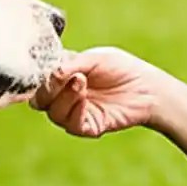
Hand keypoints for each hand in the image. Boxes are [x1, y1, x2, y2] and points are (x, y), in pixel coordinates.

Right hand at [30, 47, 165, 137]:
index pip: (39, 82)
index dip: (41, 76)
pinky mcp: (90, 127)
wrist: (147, 87)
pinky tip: (83, 99)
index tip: (52, 68)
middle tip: (64, 77)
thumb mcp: (96, 58)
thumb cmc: (122, 68)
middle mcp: (65, 97)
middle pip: (40, 101)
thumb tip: (52, 73)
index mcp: (62, 79)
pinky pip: (72, 126)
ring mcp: (76, 113)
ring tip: (80, 82)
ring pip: (54, 114)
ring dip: (64, 98)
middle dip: (48, 89)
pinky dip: (74, 112)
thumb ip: (72, 63)